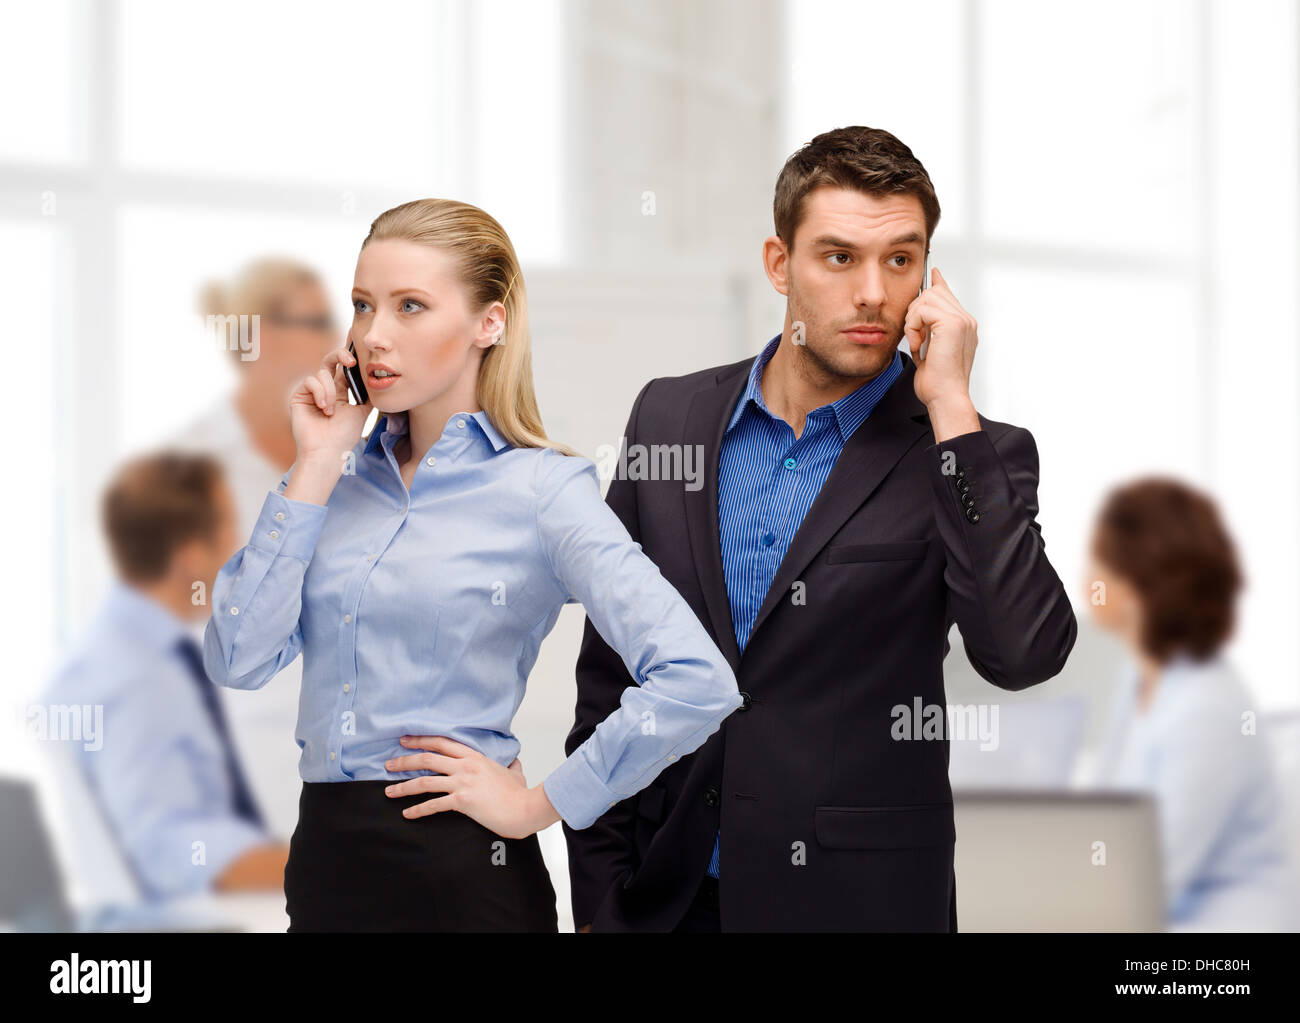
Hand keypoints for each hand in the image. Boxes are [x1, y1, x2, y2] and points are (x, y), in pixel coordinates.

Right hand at [288, 344, 372, 464]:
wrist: (328, 451)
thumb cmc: (344, 435)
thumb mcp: (362, 411)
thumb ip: (367, 394)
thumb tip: (377, 379)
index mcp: (341, 391)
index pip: (344, 367)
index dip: (349, 352)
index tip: (355, 336)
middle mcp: (326, 388)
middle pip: (331, 359)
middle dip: (341, 354)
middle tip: (351, 360)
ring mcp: (312, 391)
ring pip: (323, 373)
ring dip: (330, 391)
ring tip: (331, 411)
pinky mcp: (299, 395)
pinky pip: (311, 381)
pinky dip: (320, 393)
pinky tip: (323, 408)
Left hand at [383, 735, 559, 839]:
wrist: (524, 808)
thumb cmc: (520, 793)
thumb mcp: (515, 772)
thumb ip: (510, 765)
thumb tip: (513, 764)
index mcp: (475, 757)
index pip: (442, 743)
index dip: (420, 740)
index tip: (405, 741)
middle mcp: (465, 767)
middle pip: (427, 759)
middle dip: (404, 761)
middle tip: (388, 764)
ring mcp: (463, 783)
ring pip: (425, 781)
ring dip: (403, 786)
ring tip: (389, 792)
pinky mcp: (462, 801)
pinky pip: (433, 805)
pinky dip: (418, 810)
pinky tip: (408, 814)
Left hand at [903, 266, 978, 410]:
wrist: (945, 397)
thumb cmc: (937, 381)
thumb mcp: (929, 349)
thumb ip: (928, 328)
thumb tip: (921, 311)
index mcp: (964, 325)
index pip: (947, 293)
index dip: (937, 283)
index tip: (932, 273)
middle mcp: (966, 320)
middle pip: (934, 292)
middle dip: (915, 311)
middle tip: (915, 336)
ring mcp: (962, 320)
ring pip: (926, 298)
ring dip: (913, 321)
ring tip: (917, 342)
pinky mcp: (952, 324)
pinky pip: (922, 310)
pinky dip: (913, 327)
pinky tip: (918, 344)